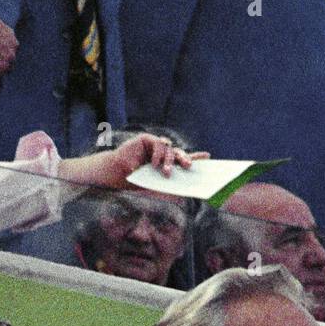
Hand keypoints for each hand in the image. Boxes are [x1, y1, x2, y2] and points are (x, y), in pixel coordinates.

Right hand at [59, 133, 208, 187]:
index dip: (195, 156)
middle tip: (188, 166)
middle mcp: (162, 152)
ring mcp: (154, 145)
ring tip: (166, 172)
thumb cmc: (134, 180)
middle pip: (178, 152)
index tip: (208, 157)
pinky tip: (155, 164)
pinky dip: (158, 154)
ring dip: (169, 160)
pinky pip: (158, 144)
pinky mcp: (146, 139)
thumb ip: (167, 182)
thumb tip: (182, 186)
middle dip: (184, 159)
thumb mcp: (154, 183)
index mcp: (165, 162)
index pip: (183, 158)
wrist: (116, 174)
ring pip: (169, 148)